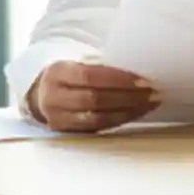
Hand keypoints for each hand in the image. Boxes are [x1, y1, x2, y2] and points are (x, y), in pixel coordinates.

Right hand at [28, 60, 160, 132]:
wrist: (40, 95)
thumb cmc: (69, 74)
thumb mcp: (75, 62)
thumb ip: (98, 64)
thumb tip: (137, 63)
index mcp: (57, 73)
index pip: (90, 76)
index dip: (117, 79)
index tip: (142, 79)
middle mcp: (54, 98)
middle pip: (95, 99)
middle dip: (128, 96)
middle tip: (153, 92)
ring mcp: (60, 118)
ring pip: (98, 118)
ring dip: (129, 111)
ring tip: (151, 103)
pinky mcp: (68, 132)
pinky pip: (98, 128)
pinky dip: (121, 120)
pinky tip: (138, 112)